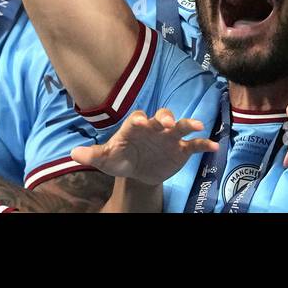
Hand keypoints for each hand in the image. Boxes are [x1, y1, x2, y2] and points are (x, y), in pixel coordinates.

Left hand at [69, 109, 214, 185]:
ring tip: (197, 126)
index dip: (139, 120)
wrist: (137, 172)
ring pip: (180, 125)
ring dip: (187, 124)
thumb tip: (73, 154)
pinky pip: (194, 145)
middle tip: (167, 122)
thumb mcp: (106, 160)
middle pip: (161, 115)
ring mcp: (169, 137)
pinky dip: (204, 144)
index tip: (140, 123)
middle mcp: (154, 127)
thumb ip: (93, 155)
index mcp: (135, 127)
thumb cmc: (121, 159)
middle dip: (164, 117)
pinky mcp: (181, 149)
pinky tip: (214, 147)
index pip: (137, 118)